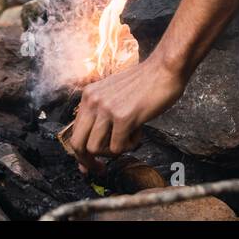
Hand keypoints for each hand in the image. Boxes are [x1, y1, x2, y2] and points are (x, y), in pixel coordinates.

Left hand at [68, 55, 187, 172]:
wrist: (164, 69)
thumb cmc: (144, 84)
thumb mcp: (112, 94)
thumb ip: (101, 114)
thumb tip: (92, 145)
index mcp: (88, 95)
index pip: (75, 131)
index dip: (80, 152)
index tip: (87, 165)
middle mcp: (93, 101)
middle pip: (77, 144)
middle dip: (88, 161)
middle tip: (101, 169)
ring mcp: (107, 109)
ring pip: (95, 148)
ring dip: (112, 152)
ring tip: (128, 139)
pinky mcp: (123, 118)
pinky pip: (118, 148)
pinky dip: (129, 146)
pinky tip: (139, 131)